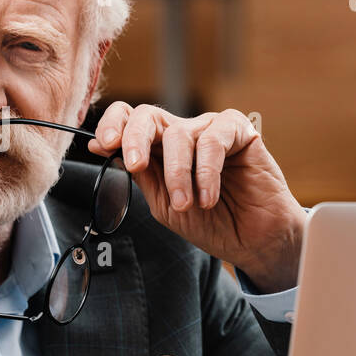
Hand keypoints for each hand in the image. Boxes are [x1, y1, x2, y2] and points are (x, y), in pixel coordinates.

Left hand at [88, 102, 304, 291]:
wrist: (253, 241)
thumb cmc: (210, 222)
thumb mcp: (164, 203)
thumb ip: (140, 174)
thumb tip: (104, 148)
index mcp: (159, 148)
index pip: (128, 120)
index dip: (113, 126)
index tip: (102, 147)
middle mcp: (182, 133)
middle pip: (147, 115)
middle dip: (134, 139)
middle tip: (135, 166)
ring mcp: (209, 129)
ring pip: (179, 134)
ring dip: (178, 174)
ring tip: (186, 204)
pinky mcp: (239, 131)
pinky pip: (212, 139)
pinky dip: (206, 171)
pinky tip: (209, 197)